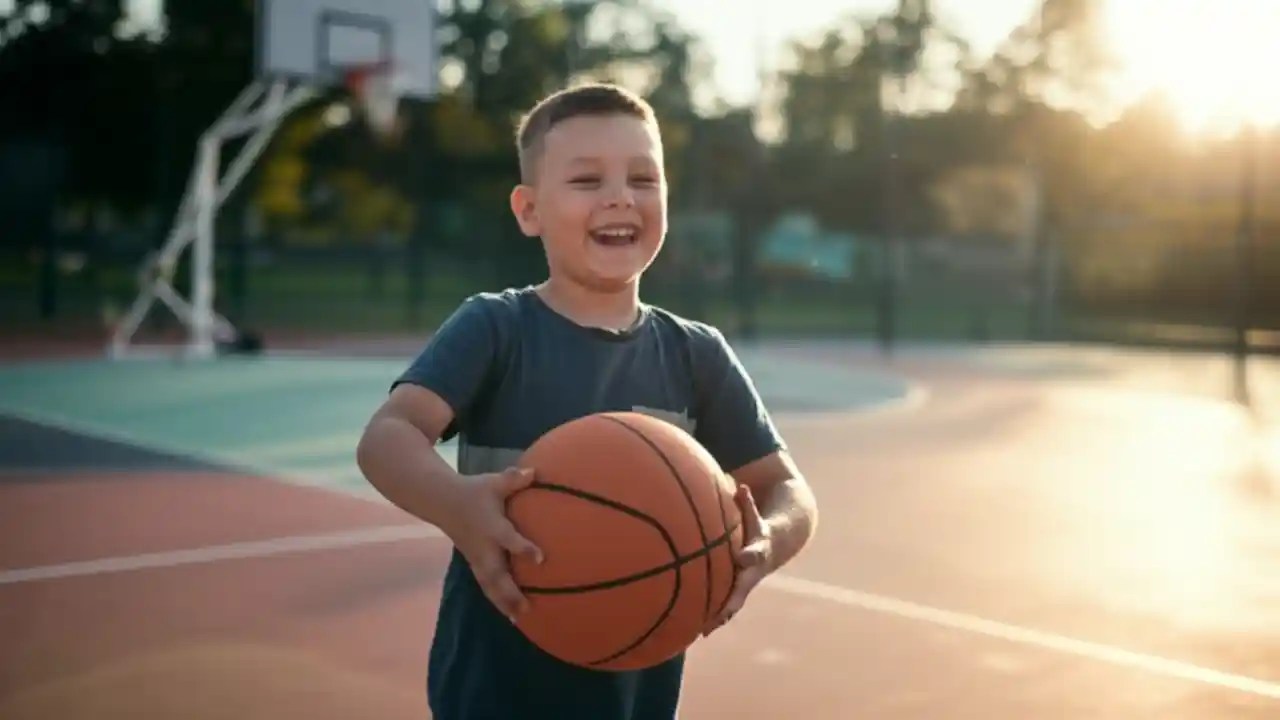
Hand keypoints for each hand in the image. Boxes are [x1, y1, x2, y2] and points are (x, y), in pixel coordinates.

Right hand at [444, 466, 543, 621]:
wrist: (441, 501)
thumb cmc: (473, 491)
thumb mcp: (493, 482)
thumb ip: (514, 479)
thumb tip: (535, 472)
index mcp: (490, 526)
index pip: (507, 539)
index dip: (523, 549)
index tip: (541, 559)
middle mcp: (483, 546)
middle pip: (496, 574)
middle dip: (510, 592)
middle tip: (527, 608)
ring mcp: (476, 557)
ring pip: (489, 585)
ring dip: (503, 602)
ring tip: (519, 619)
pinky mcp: (474, 563)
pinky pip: (485, 585)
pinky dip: (496, 601)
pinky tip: (509, 614)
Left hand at [704, 484, 771, 635]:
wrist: (782, 542)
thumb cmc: (761, 524)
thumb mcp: (757, 513)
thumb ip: (748, 502)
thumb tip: (741, 486)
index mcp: (759, 551)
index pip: (755, 553)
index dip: (750, 554)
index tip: (743, 558)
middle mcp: (754, 571)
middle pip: (742, 588)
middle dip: (732, 600)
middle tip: (721, 614)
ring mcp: (747, 581)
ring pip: (734, 601)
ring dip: (721, 615)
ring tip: (705, 629)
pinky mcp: (739, 587)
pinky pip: (727, 603)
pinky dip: (716, 616)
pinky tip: (700, 630)